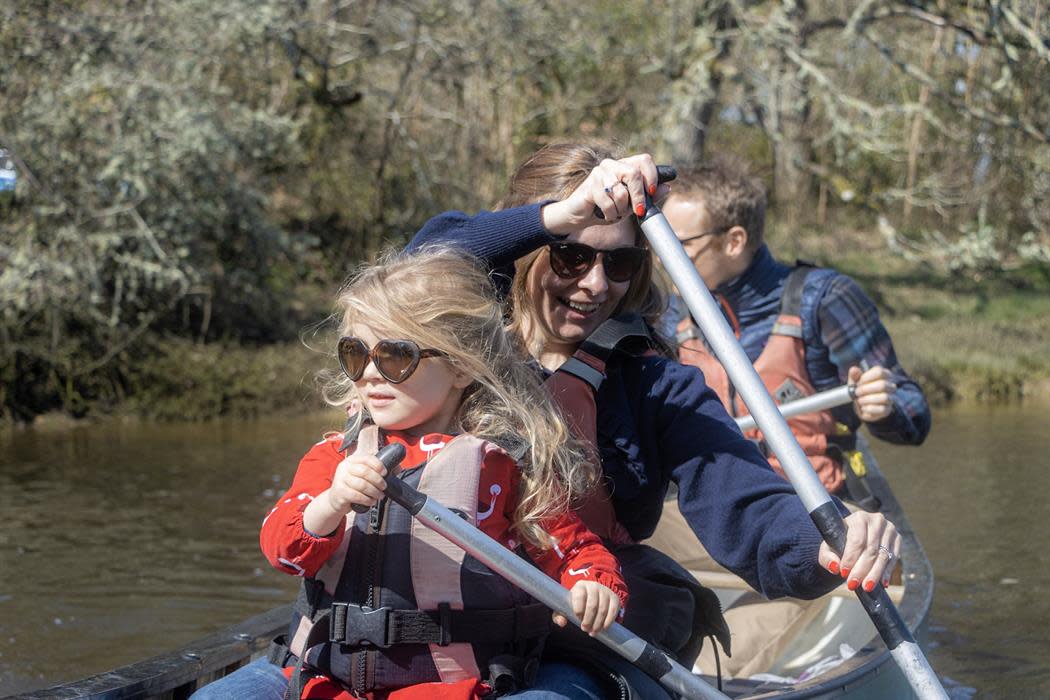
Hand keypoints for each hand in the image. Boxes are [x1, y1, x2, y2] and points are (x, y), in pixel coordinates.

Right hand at [325, 453, 387, 514]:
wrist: (335, 499)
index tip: (385, 473)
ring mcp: (340, 479)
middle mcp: (344, 467)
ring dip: (374, 492)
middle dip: (378, 480)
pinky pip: (357, 496)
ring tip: (379, 496)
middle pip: (365, 471)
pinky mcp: (339, 492)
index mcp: (351, 460)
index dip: (378, 465)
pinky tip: (371, 501)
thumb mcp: (362, 476)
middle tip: (384, 487)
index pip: (366, 458)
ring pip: (362, 485)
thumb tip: (398, 468)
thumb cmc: (353, 486)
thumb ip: (378, 471)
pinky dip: (367, 500)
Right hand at [540, 154, 670, 233]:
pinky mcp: (590, 184)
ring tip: (614, 213)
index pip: (644, 159)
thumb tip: (667, 187)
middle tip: (639, 212)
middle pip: (633, 173)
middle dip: (639, 197)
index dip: (652, 175)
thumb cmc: (607, 208)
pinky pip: (608, 202)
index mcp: (624, 166)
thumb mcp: (631, 204)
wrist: (581, 216)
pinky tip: (604, 214)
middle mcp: (612, 165)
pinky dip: (610, 214)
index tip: (653, 192)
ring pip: (621, 192)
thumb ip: (649, 197)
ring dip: (620, 210)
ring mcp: (600, 172)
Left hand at [552, 581, 620, 635]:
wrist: (594, 593)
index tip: (578, 618)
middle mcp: (594, 586)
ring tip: (593, 632)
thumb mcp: (566, 606)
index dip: (578, 609)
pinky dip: (608, 621)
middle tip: (585, 629)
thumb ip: (560, 615)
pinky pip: (613, 611)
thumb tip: (562, 623)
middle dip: (588, 620)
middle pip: (592, 605)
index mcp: (580, 586)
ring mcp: (605, 591)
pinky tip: (603, 628)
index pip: (579, 597)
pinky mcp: (614, 598)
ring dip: (598, 623)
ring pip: (603, 609)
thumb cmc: (577, 602)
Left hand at [818, 509, 900, 591]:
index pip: (857, 541)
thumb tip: (834, 567)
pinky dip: (887, 572)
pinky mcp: (897, 539)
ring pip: (883, 556)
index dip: (851, 558)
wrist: (855, 535)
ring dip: (874, 574)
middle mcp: (876, 520)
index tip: (843, 573)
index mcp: (858, 518)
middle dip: (862, 570)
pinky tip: (882, 583)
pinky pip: (893, 559)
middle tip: (853, 584)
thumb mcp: (828, 546)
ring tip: (867, 587)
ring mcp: (889, 529)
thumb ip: (827, 556)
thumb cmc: (840, 541)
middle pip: (871, 550)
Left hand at [848, 365, 896, 421]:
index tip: (859, 382)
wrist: (861, 406)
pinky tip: (863, 407)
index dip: (867, 377)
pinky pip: (882, 409)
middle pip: (883, 385)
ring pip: (884, 397)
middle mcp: (890, 386)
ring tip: (859, 400)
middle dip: (865, 389)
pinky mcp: (887, 410)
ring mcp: (890, 399)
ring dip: (867, 399)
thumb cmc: (860, 390)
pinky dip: (869, 408)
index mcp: (883, 376)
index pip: (880, 372)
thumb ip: (854, 375)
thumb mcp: (855, 381)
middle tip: (856, 392)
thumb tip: (853, 370)